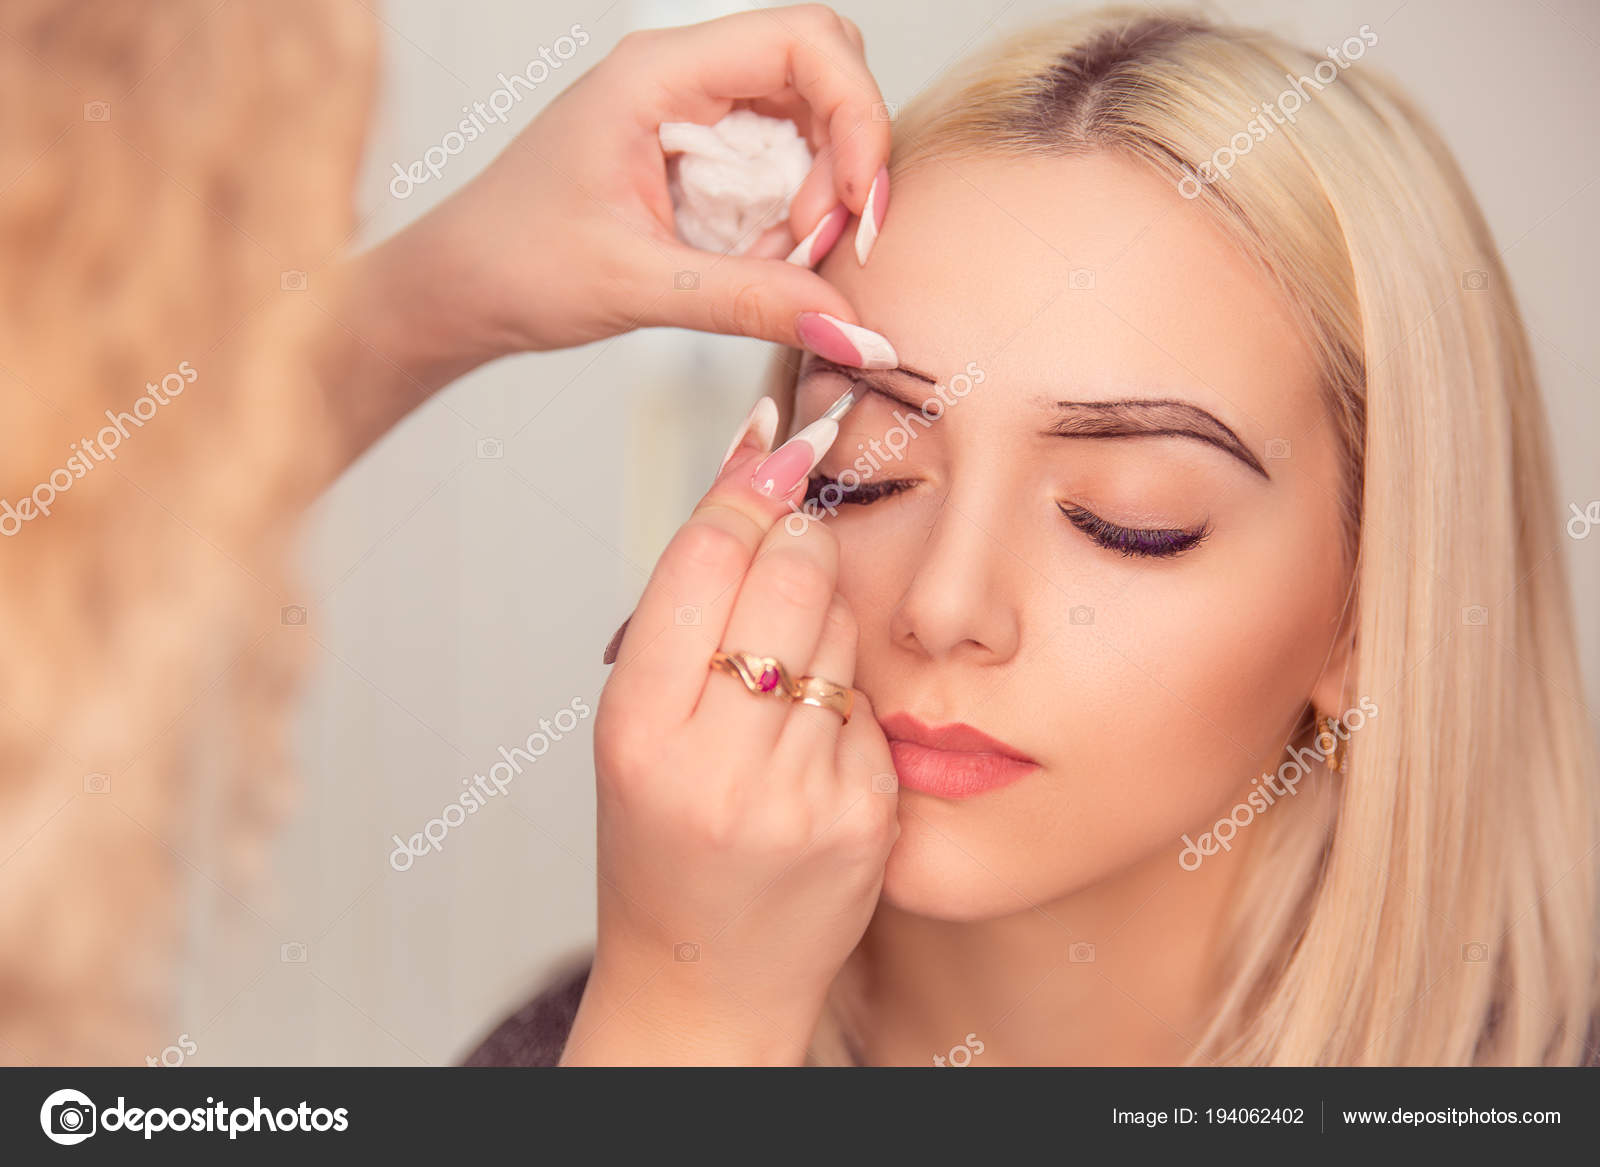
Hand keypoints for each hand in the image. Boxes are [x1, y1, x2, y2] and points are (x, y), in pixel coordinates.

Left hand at [367, 5, 891, 372]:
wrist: (457, 289)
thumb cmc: (512, 264)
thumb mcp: (635, 286)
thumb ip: (747, 301)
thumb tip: (850, 327)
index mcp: (657, 73)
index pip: (805, 43)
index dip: (856, 115)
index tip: (854, 208)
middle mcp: (681, 77)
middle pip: (821, 75)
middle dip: (843, 160)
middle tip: (818, 243)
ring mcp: (691, 114)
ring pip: (807, 125)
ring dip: (816, 198)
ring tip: (773, 263)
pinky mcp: (696, 157)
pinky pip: (777, 170)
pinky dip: (788, 220)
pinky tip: (754, 264)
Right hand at [561, 403, 898, 1065]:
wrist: (705, 980)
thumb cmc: (659, 840)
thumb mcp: (634, 728)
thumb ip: (684, 609)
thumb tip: (751, 461)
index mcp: (636, 729)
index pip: (704, 558)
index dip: (748, 481)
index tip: (780, 429)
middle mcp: (714, 762)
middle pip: (790, 574)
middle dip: (799, 534)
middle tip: (795, 529)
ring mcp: (798, 794)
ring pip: (844, 626)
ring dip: (825, 618)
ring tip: (782, 679)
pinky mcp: (864, 816)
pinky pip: (873, 697)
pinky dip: (849, 695)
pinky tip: (814, 740)